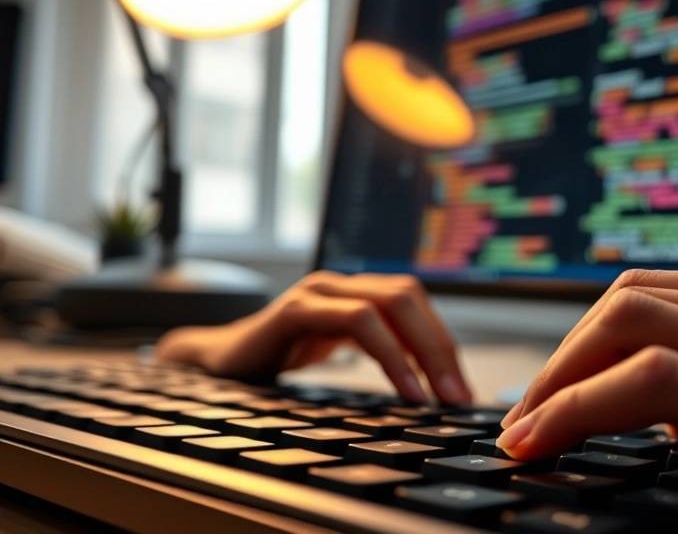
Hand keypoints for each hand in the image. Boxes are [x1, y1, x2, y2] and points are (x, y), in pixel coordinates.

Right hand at [154, 271, 471, 403]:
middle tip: (458, 395)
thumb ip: (380, 351)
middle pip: (409, 297)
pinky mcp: (297, 309)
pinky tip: (404, 387)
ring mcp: (319, 290)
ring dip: (422, 352)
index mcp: (356, 289)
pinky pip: (357, 321)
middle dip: (441, 347)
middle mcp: (341, 282)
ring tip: (435, 396)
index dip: (444, 342)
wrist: (214, 362)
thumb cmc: (278, 356)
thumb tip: (434, 385)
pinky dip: (390, 354)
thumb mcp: (338, 350)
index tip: (461, 389)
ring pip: (391, 304)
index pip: (415, 302)